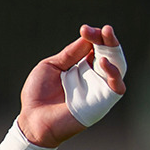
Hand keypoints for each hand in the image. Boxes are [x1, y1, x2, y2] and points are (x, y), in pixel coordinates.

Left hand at [19, 24, 124, 147]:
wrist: (32, 120)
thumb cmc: (38, 95)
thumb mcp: (51, 66)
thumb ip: (70, 54)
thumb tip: (87, 38)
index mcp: (80, 66)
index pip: (95, 47)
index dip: (94, 36)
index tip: (85, 29)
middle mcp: (93, 76)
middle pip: (109, 54)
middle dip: (108, 40)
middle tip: (104, 30)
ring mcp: (98, 89)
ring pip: (118, 68)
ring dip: (114, 52)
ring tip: (106, 38)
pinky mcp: (101, 103)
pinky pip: (117, 88)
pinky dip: (114, 74)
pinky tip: (103, 62)